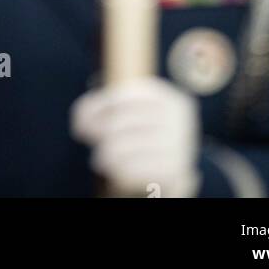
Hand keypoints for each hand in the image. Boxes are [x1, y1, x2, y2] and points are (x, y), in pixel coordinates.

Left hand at [70, 77, 199, 196]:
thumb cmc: (154, 136)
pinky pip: (130, 170)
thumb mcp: (140, 115)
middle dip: (98, 132)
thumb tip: (81, 122)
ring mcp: (177, 145)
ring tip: (101, 158)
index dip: (97, 107)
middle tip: (94, 141)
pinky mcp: (173, 171)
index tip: (80, 121)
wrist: (187, 168)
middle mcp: (176, 119)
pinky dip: (117, 170)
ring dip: (103, 155)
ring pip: (119, 147)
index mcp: (168, 98)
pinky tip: (115, 170)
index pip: (123, 97)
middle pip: (118, 122)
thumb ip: (110, 108)